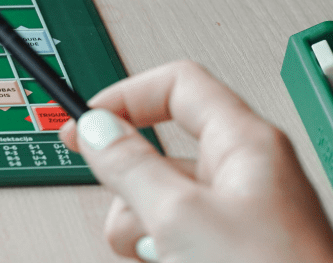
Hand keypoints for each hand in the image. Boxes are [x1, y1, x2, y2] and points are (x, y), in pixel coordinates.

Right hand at [60, 61, 332, 262]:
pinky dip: (165, 253)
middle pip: (162, 156)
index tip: (84, 124)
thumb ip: (131, 166)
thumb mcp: (181, 217)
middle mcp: (248, 175)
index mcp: (246, 143)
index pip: (178, 86)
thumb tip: (97, 128)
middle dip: (132, 191)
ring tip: (163, 257)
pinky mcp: (233, 254)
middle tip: (132, 219)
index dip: (126, 98)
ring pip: (164, 206)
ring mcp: (241, 219)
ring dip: (146, 232)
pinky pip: (180, 240)